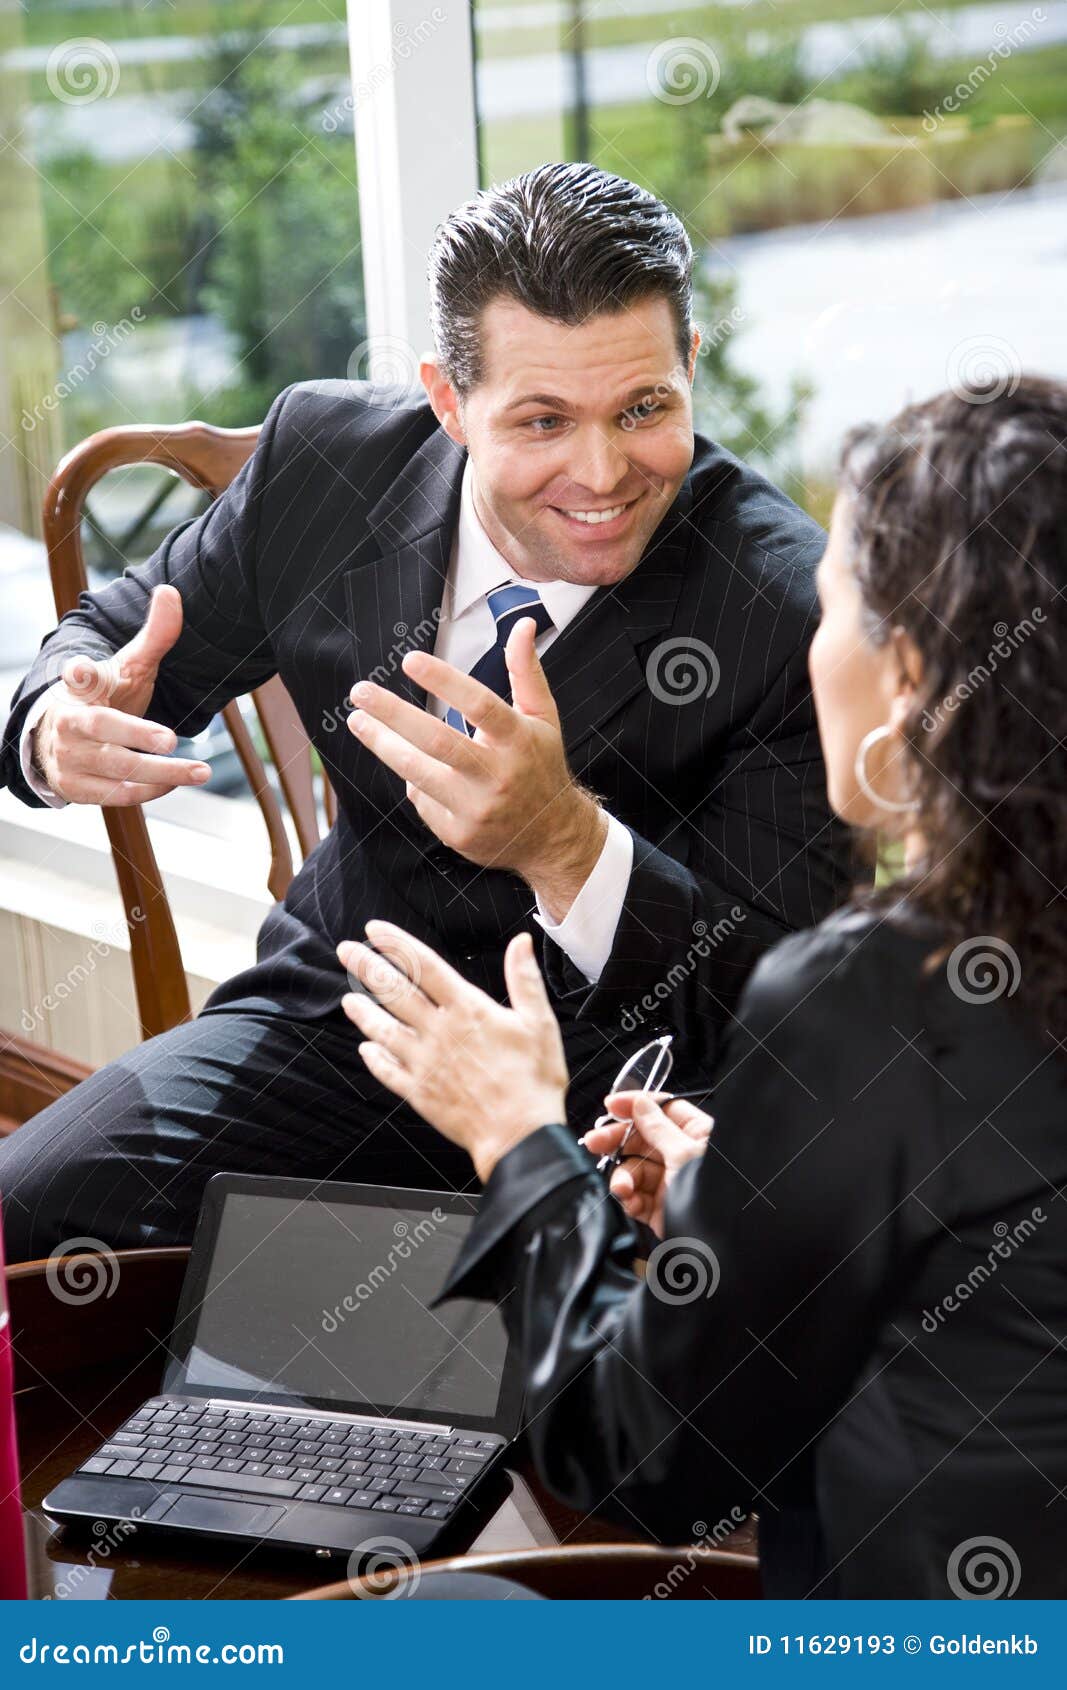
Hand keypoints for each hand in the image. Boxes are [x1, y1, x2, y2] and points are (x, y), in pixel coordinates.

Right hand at [31, 585, 210, 805]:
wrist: (60, 739)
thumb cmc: (104, 698)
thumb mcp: (127, 666)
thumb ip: (153, 636)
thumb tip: (170, 591)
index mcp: (81, 688)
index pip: (77, 677)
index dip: (79, 673)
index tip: (80, 669)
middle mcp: (70, 722)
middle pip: (103, 728)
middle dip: (137, 734)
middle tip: (171, 739)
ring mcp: (70, 757)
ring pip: (117, 767)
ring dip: (161, 772)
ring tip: (201, 771)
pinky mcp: (77, 788)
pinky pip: (116, 794)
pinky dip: (148, 790)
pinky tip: (175, 781)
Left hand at [337, 921, 568, 1182]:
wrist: (519, 1135)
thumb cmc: (534, 1080)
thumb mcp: (539, 1023)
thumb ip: (524, 980)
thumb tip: (521, 942)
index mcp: (467, 1010)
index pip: (424, 966)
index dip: (397, 945)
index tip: (374, 930)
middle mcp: (439, 1032)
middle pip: (394, 992)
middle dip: (367, 968)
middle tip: (346, 951)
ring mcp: (424, 1064)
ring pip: (384, 1030)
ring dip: (363, 1012)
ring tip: (348, 998)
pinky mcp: (419, 1093)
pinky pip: (388, 1071)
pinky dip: (375, 1058)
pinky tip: (366, 1048)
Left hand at [346, 617, 606, 918]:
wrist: (551, 836)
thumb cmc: (540, 766)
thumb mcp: (543, 718)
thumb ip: (526, 671)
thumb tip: (522, 623)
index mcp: (518, 741)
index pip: (480, 704)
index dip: (444, 681)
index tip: (409, 660)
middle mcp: (497, 775)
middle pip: (437, 740)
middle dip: (393, 714)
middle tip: (360, 691)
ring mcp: (476, 808)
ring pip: (418, 772)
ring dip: (382, 744)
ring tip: (357, 721)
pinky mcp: (458, 833)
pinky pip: (422, 799)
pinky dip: (411, 779)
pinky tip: (406, 763)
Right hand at [581, 1092, 711, 1236]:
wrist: (720, 1246)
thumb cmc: (716, 1195)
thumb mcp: (684, 1154)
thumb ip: (658, 1128)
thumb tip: (640, 1103)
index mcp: (698, 1136)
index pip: (663, 1111)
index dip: (636, 1106)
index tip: (612, 1105)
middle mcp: (684, 1157)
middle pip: (642, 1140)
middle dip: (617, 1142)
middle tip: (595, 1143)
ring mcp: (672, 1184)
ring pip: (635, 1171)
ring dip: (623, 1177)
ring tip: (621, 1187)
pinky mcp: (663, 1210)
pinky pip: (637, 1198)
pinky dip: (629, 1199)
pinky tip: (630, 1201)